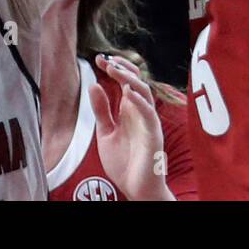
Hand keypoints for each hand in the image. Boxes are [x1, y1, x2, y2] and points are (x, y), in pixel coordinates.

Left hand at [91, 54, 173, 200]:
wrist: (136, 189)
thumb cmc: (124, 162)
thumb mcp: (106, 133)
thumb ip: (102, 111)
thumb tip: (94, 85)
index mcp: (129, 110)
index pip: (124, 82)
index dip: (114, 68)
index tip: (99, 59)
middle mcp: (140, 112)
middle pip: (136, 82)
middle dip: (123, 68)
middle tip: (106, 60)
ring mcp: (148, 122)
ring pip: (145, 93)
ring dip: (130, 80)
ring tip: (115, 70)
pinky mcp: (153, 136)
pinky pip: (150, 115)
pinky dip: (141, 102)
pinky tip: (129, 93)